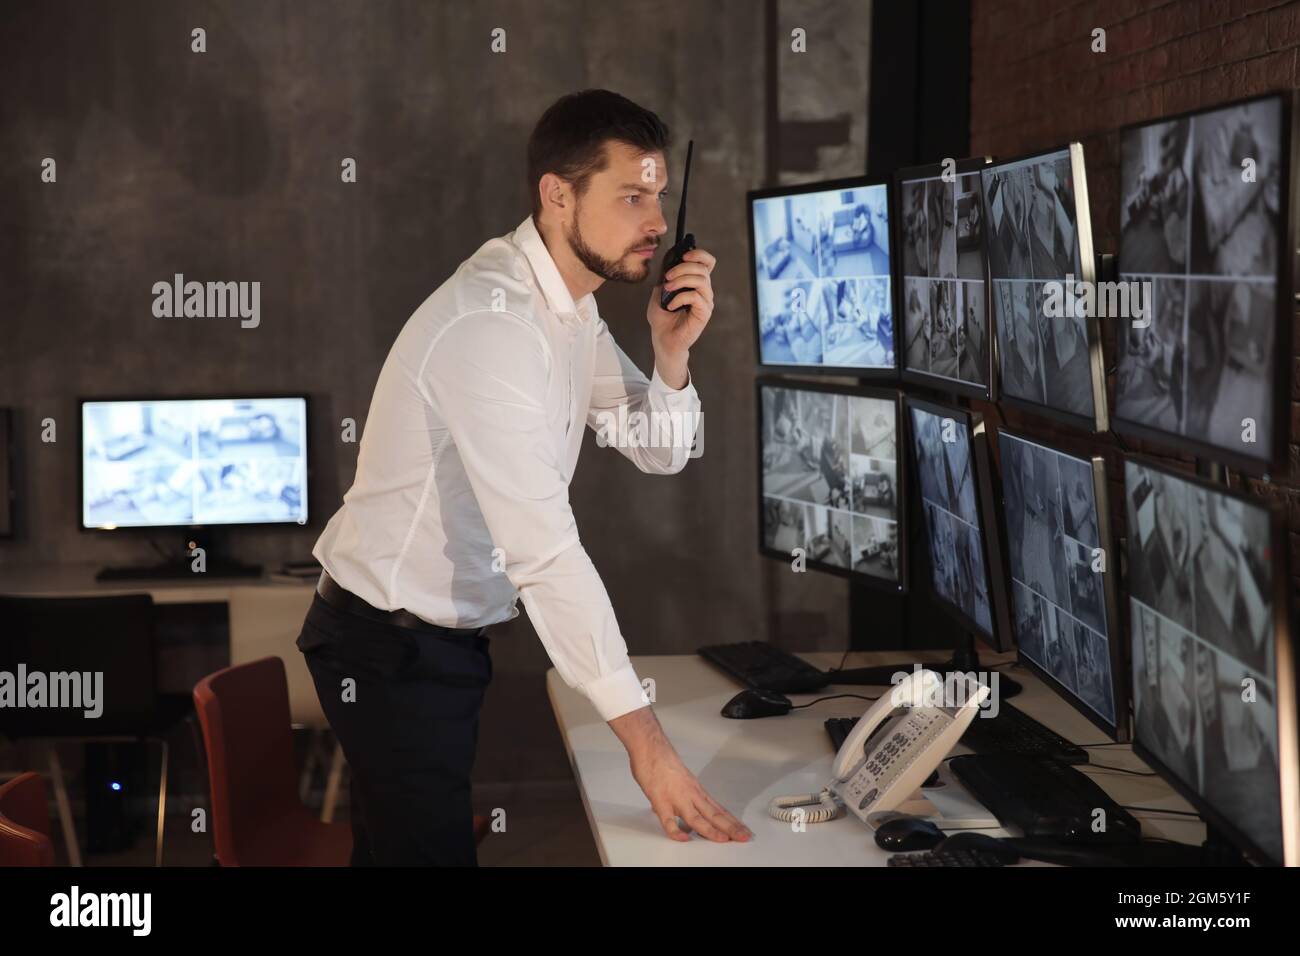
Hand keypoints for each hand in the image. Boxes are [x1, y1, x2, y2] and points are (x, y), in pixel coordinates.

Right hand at [629, 737, 752, 842]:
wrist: (651, 747)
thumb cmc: (663, 761)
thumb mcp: (680, 780)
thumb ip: (682, 797)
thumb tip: (679, 811)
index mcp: (696, 791)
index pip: (718, 809)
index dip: (731, 821)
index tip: (742, 830)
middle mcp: (691, 795)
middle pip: (713, 814)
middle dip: (730, 827)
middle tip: (744, 837)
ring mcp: (676, 798)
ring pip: (696, 818)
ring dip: (710, 830)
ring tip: (723, 840)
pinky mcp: (660, 800)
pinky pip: (668, 820)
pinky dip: (676, 831)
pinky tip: (683, 839)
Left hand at [646, 248, 715, 378]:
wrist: (662, 339)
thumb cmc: (662, 317)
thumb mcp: (659, 290)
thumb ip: (666, 274)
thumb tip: (669, 257)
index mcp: (696, 283)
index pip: (707, 262)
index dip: (698, 254)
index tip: (683, 256)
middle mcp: (704, 290)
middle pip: (702, 268)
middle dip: (682, 268)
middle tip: (667, 277)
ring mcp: (705, 302)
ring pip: (701, 280)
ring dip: (681, 281)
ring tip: (667, 289)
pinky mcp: (704, 313)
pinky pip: (695, 297)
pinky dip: (680, 298)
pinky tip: (671, 305)